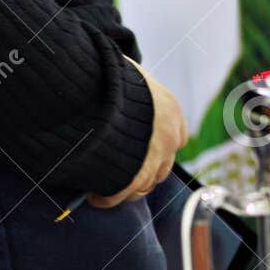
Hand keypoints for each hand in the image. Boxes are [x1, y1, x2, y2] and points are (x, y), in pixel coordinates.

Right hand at [90, 59, 187, 208]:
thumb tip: (114, 77)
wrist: (92, 88)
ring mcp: (155, 155)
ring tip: (109, 188)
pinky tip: (97, 197)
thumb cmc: (102, 73)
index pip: (176, 137)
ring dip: (130, 188)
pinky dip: (110, 197)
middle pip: (163, 164)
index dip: (160, 147)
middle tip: (124, 174)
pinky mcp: (136, 172)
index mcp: (169, 109)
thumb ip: (126, 84)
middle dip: (145, 171)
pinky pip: (125, 192)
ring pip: (147, 182)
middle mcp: (169, 134)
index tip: (144, 151)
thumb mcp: (123, 72)